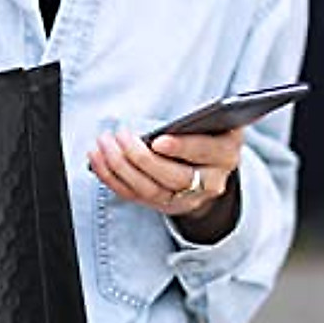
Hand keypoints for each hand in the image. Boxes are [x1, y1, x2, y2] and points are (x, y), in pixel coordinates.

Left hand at [88, 126, 242, 217]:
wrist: (213, 166)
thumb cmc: (209, 132)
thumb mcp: (215, 121)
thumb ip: (200, 117)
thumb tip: (172, 118)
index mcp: (226, 154)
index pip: (204, 152)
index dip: (182, 147)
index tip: (158, 140)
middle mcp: (211, 183)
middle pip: (174, 177)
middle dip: (142, 158)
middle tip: (120, 136)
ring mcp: (187, 199)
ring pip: (151, 191)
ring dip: (121, 168)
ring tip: (103, 144)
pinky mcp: (164, 206)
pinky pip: (134, 196)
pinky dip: (112, 178)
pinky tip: (97, 158)